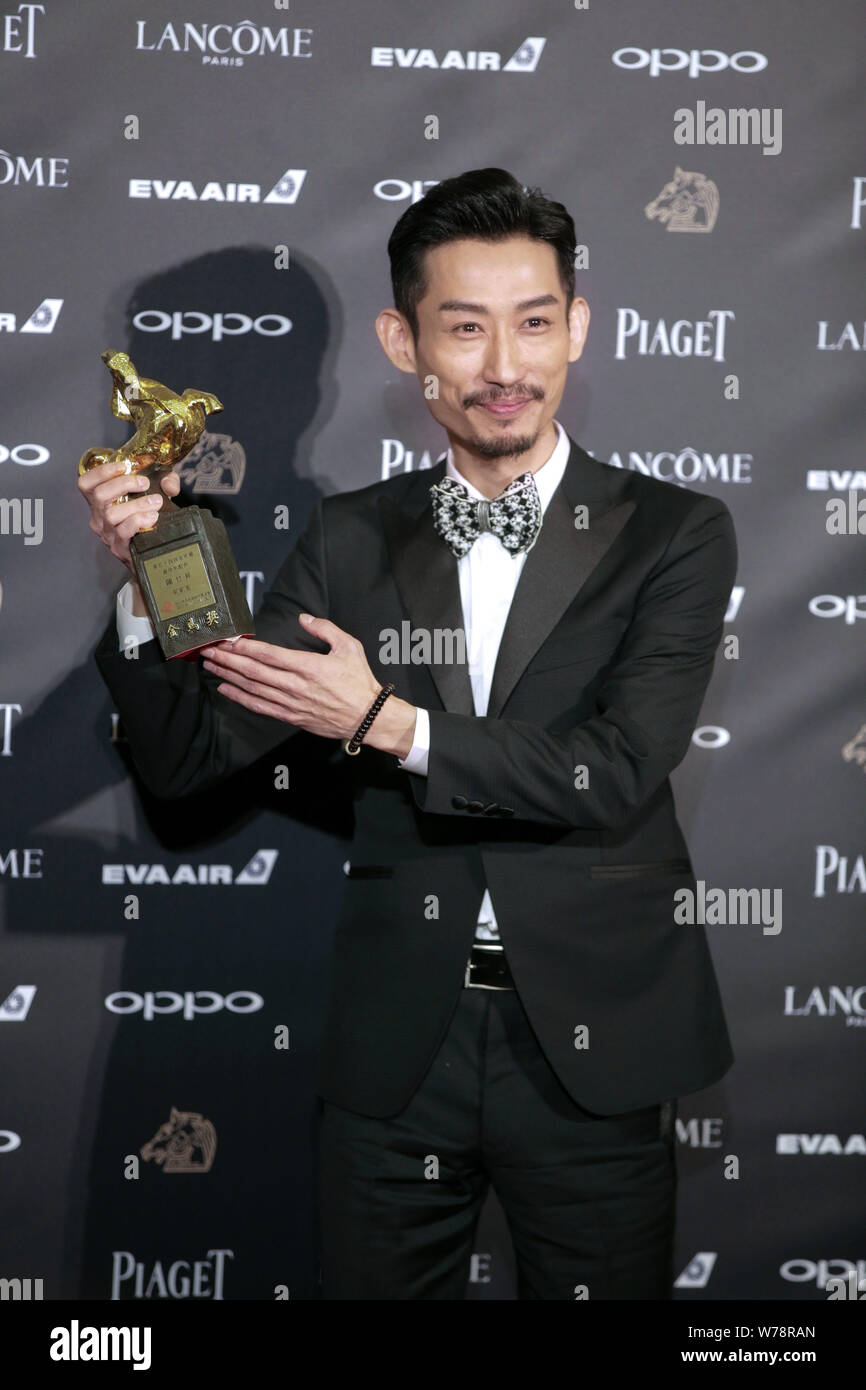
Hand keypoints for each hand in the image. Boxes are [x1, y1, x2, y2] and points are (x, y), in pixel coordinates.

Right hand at [78, 461, 179, 573]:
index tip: (123, 466)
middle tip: (145, 483)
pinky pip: (124, 531)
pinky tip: (154, 517)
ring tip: (156, 502)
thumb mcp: (156, 496)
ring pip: (111, 514)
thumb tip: (168, 481)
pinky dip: (139, 520)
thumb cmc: (149, 522)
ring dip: (136, 504)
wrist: (152, 557)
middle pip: (99, 495)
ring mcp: (107, 534)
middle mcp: (99, 518)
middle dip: (123, 484)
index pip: (86, 484)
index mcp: (100, 503)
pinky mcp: (119, 548)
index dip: (100, 472)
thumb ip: (165, 484)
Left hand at [199, 614, 417, 757]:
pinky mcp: (291, 717)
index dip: (246, 647)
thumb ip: (325, 629)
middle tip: (209, 651)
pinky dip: (240, 698)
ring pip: (253, 688)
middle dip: (228, 660)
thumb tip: (304, 618)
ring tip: (211, 667)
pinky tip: (226, 689)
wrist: (367, 717)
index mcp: (308, 666)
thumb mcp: (349, 646)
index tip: (228, 640)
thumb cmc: (360, 682)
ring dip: (229, 676)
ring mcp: (291, 703)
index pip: (269, 654)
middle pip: (254, 671)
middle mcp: (295, 686)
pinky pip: (260, 707)